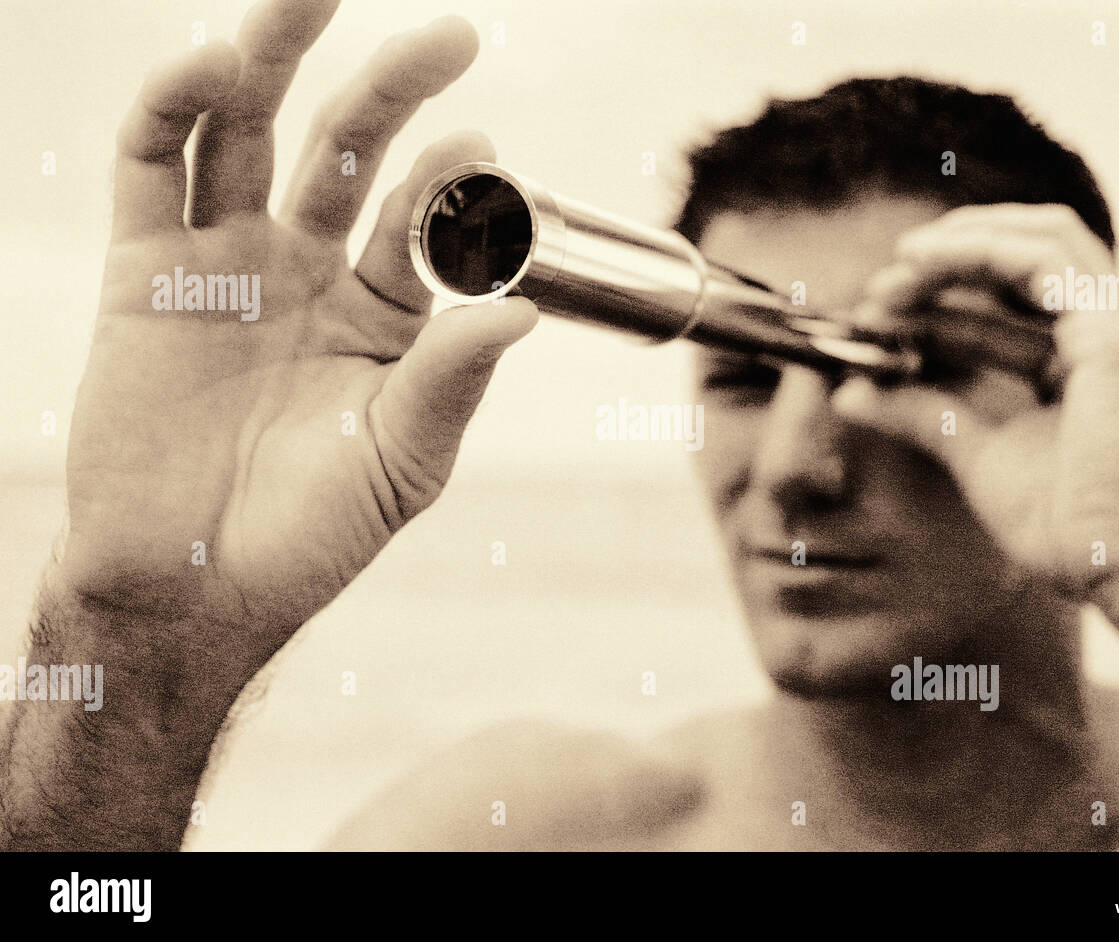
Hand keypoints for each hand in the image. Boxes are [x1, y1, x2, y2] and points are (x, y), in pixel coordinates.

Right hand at [59, 0, 535, 673]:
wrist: (190, 588)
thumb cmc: (307, 538)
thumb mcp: (400, 461)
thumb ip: (453, 380)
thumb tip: (525, 306)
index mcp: (379, 317)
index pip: (423, 224)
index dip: (456, 183)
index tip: (487, 151)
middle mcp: (306, 272)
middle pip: (348, 154)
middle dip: (393, 90)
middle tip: (452, 34)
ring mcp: (226, 262)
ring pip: (249, 133)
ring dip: (277, 58)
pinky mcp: (145, 269)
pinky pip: (155, 166)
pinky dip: (175, 106)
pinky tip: (214, 63)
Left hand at [832, 203, 1118, 598]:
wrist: (1117, 568)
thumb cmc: (1062, 525)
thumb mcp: (971, 450)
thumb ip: (917, 411)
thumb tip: (848, 393)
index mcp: (1084, 357)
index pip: (1011, 295)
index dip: (940, 297)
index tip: (876, 314)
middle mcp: (1106, 330)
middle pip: (1027, 252)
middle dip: (949, 256)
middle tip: (882, 285)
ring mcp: (1118, 326)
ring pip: (1038, 238)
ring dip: (958, 245)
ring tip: (894, 269)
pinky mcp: (1114, 333)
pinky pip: (1039, 260)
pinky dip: (975, 251)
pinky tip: (918, 264)